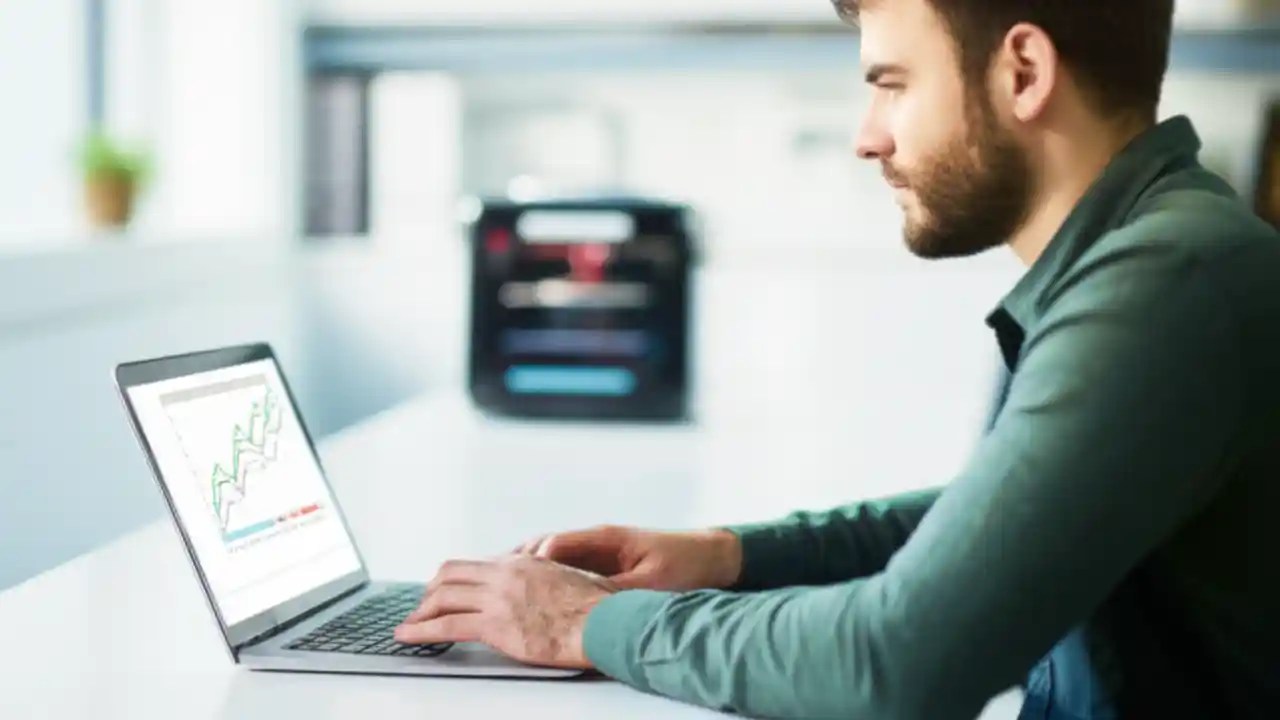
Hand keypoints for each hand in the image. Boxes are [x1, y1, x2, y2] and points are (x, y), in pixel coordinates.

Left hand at [394, 555, 615, 668]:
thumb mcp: (568, 578)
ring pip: (442, 598)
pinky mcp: (495, 626)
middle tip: (423, 606)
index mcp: (523, 563)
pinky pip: (446, 626)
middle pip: (450, 575)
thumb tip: (543, 584)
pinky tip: (409, 636)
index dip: (454, 578)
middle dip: (431, 592)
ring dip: (421, 612)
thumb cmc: (597, 606)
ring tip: (410, 624)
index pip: (476, 564)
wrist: (604, 622)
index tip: (446, 588)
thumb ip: (545, 578)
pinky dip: (421, 631)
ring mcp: (497, 599)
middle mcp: (505, 575)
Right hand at [514, 525, 741, 591]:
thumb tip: (587, 603)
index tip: (515, 576)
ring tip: (499, 586)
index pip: (557, 543)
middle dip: (517, 562)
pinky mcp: (601, 563)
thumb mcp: (653, 582)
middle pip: (545, 546)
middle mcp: (597, 539)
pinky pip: (564, 567)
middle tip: (491, 580)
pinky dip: (543, 576)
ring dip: (526, 568)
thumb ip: (618, 590)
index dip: (533, 561)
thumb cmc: (686, 565)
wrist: (712, 557)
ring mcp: (597, 550)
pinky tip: (528, 591)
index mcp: (606, 537)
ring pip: (550, 555)